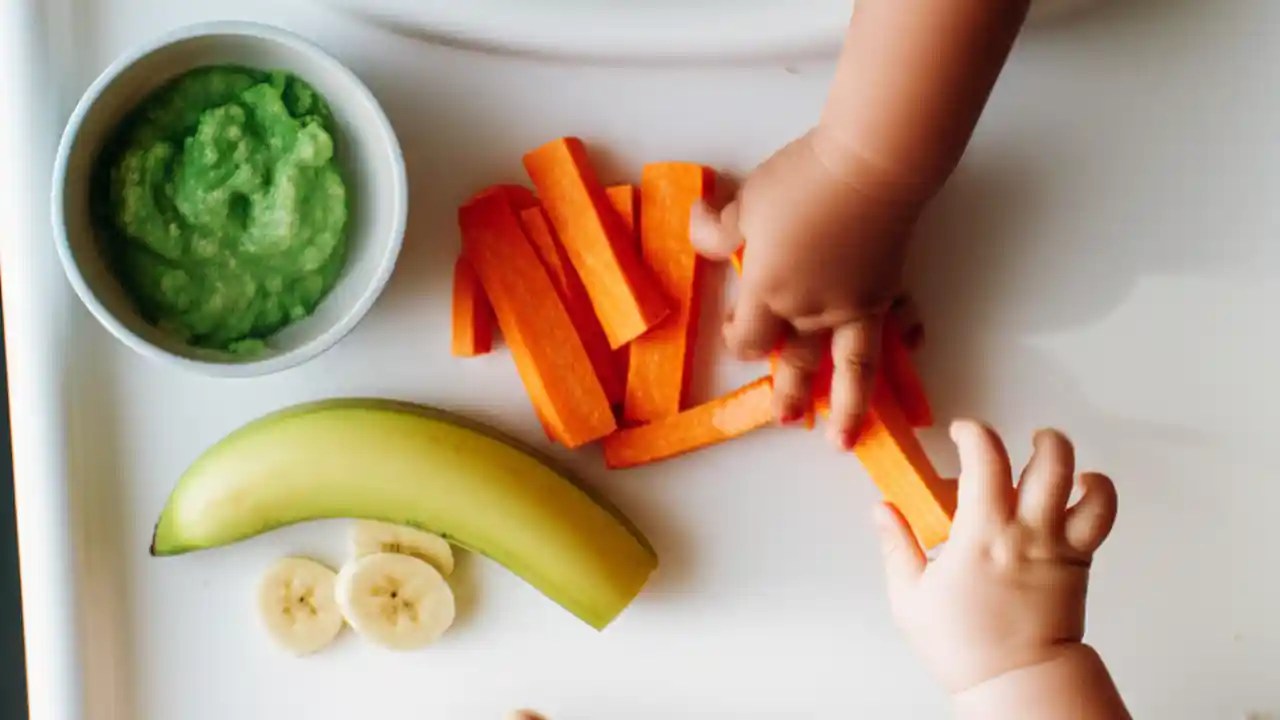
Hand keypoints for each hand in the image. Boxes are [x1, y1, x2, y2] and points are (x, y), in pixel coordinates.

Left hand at [691, 127, 919, 448]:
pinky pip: (898, 324)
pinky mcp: (890, 289)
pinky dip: (905, 338)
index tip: (734, 326)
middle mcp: (813, 312)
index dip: (737, 338)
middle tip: (785, 422)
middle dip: (788, 395)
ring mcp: (857, 306)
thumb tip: (699, 229)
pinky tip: (909, 347)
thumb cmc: (801, 181)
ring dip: (848, 407)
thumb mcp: (746, 203)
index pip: (748, 339)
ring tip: (844, 439)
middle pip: (795, 364)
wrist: (872, 165)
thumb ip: (718, 229)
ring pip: (852, 367)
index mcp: (770, 293)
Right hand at [874, 420, 1118, 693]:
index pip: (986, 458)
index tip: (962, 432)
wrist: (1016, 681)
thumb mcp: (910, 597)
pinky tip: (1079, 492)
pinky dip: (1097, 495)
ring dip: (1071, 463)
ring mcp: (1059, 545)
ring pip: (1086, 484)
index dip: (974, 433)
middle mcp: (1027, 531)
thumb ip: (897, 546)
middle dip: (1036, 439)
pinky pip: (1101, 517)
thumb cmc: (964, 646)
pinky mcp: (1079, 563)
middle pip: (1050, 459)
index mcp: (981, 534)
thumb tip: (882, 511)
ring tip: (1050, 458)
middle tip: (1019, 443)